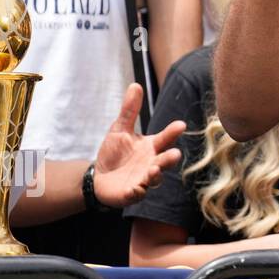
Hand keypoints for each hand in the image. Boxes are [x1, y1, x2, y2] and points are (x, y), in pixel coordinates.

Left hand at [92, 83, 184, 207]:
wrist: (98, 178)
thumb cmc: (114, 153)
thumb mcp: (120, 129)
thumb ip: (130, 110)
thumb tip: (135, 85)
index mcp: (152, 147)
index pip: (165, 138)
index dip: (172, 132)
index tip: (180, 125)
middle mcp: (152, 163)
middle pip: (165, 160)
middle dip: (170, 158)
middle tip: (175, 154)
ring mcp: (144, 179)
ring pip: (155, 178)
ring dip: (156, 175)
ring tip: (153, 171)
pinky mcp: (132, 193)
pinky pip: (138, 193)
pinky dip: (138, 192)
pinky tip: (136, 188)